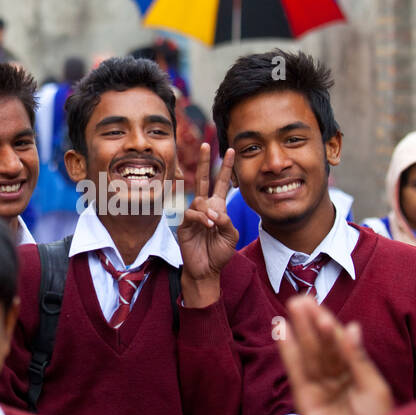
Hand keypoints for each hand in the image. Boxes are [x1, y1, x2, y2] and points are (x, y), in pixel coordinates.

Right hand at [176, 144, 237, 291]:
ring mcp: (193, 215)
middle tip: (206, 144)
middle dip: (204, 162)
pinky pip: (191, 213)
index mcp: (218, 207)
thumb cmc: (220, 253)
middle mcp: (204, 207)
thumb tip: (214, 211)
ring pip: (199, 200)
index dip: (226, 168)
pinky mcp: (184, 224)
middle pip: (203, 180)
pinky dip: (201, 218)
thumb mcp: (231, 235)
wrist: (207, 270)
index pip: (222, 183)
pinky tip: (208, 226)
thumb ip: (226, 220)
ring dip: (208, 211)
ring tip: (213, 225)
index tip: (231, 151)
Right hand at [277, 296, 393, 414]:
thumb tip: (352, 327)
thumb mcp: (374, 388)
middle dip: (310, 323)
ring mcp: (320, 390)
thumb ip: (359, 359)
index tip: (318, 306)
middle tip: (300, 298)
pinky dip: (288, 352)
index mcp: (355, 375)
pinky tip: (282, 332)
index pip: (339, 345)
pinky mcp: (306, 402)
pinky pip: (296, 372)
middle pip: (321, 347)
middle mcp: (336, 380)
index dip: (329, 325)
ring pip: (308, 355)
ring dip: (299, 331)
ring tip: (290, 307)